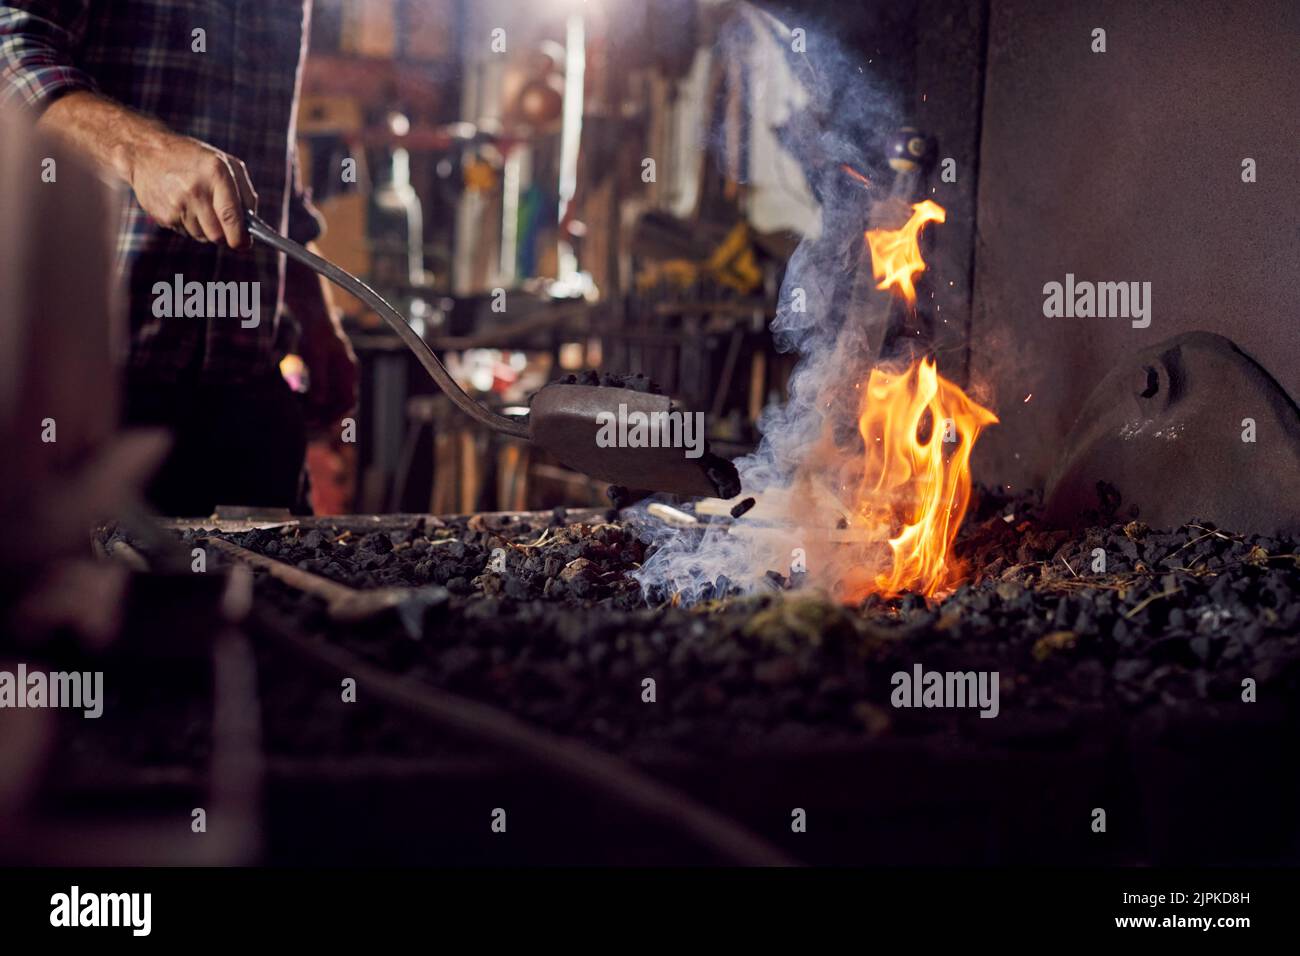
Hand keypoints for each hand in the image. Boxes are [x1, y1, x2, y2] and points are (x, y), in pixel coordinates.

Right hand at [127, 132, 257, 247]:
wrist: (145, 152)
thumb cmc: (193, 158)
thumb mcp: (225, 163)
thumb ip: (245, 193)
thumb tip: (252, 225)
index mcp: (216, 173)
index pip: (231, 216)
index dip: (240, 238)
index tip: (244, 245)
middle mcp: (195, 189)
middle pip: (217, 234)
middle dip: (223, 234)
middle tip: (222, 224)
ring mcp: (177, 203)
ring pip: (202, 236)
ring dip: (205, 229)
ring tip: (197, 205)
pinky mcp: (163, 215)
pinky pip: (185, 233)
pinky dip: (189, 225)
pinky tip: (182, 205)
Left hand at [299, 313, 358, 435]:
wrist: (310, 312)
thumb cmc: (313, 331)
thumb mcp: (315, 353)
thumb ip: (319, 378)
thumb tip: (319, 402)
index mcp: (349, 370)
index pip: (348, 402)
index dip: (334, 415)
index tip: (314, 422)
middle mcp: (347, 373)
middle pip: (342, 405)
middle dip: (326, 416)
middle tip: (306, 424)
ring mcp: (339, 373)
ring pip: (334, 400)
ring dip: (320, 410)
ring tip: (302, 416)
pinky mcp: (327, 371)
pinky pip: (325, 392)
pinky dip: (314, 400)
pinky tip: (299, 401)